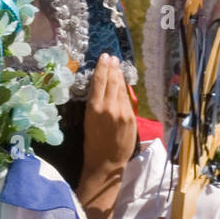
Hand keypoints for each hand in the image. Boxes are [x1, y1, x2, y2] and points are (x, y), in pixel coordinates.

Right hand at [82, 53, 136, 183]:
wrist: (107, 161)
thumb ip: (96, 103)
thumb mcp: (88, 120)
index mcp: (94, 107)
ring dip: (119, 76)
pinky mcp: (131, 117)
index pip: (98, 81)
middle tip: (112, 57)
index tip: (104, 57)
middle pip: (111, 81)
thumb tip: (102, 88)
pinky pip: (127, 99)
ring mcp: (122, 111)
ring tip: (117, 66)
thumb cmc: (93, 143)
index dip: (102, 67)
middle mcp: (108, 107)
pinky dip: (124, 89)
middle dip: (112, 68)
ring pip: (120, 88)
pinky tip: (123, 83)